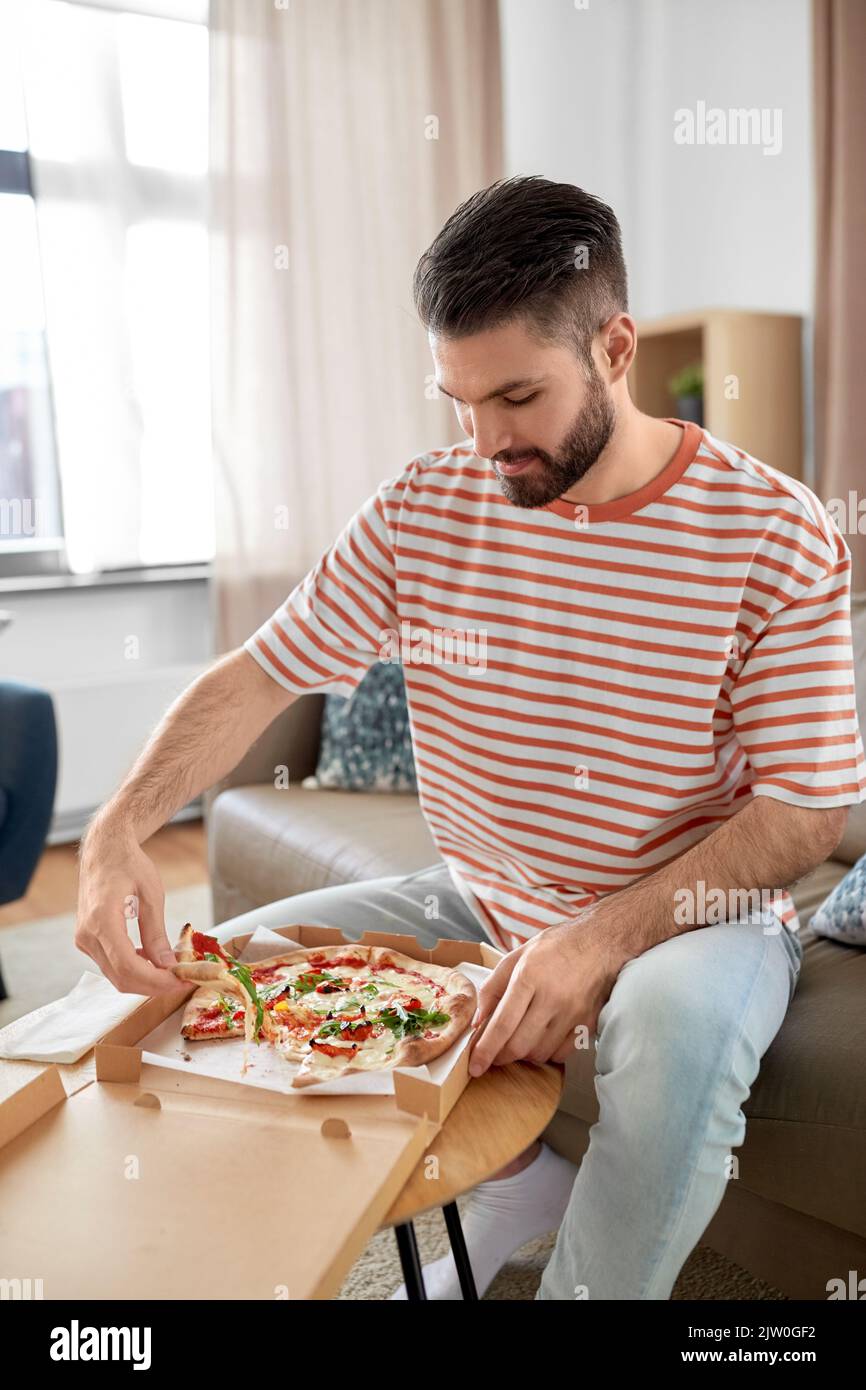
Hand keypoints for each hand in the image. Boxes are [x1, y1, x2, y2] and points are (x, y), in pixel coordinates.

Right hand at [75, 822, 187, 995]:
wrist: (104, 851)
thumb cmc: (128, 864)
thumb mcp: (151, 895)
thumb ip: (157, 934)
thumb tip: (168, 965)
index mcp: (102, 921)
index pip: (129, 966)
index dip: (157, 980)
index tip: (182, 981)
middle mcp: (87, 935)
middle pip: (122, 977)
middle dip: (155, 985)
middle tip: (184, 981)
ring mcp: (84, 940)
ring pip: (116, 976)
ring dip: (145, 980)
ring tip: (174, 971)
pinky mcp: (86, 941)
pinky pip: (111, 965)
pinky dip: (134, 969)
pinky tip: (152, 960)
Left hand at [467, 913, 624, 1075]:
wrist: (601, 942)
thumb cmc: (557, 946)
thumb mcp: (517, 956)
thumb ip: (493, 987)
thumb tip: (477, 1020)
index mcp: (529, 977)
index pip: (503, 1024)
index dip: (486, 1050)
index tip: (475, 1066)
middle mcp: (552, 997)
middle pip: (520, 1045)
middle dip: (501, 1056)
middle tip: (495, 1053)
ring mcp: (572, 1013)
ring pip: (539, 1053)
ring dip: (524, 1054)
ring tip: (519, 1039)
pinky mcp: (587, 1023)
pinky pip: (561, 1053)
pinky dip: (546, 1052)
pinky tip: (542, 1037)